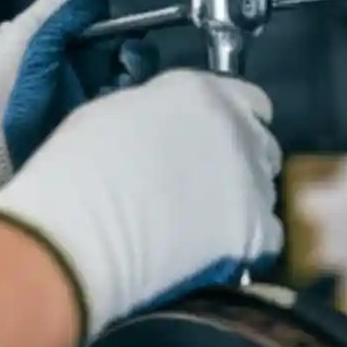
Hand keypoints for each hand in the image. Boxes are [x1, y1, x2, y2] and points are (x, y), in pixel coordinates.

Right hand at [0, 70, 283, 338]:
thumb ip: (163, 113)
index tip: (216, 142)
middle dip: (240, 163)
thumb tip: (173, 128)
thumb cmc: (78, 169)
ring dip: (244, 203)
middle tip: (205, 187)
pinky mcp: (254, 232)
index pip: (249, 101)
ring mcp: (252, 181)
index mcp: (203, 92)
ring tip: (204, 225)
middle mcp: (239, 129)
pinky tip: (217, 253)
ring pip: (265, 191)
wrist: (80, 233)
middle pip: (261, 145)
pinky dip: (248, 246)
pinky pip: (268, 237)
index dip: (234, 122)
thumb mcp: (118, 112)